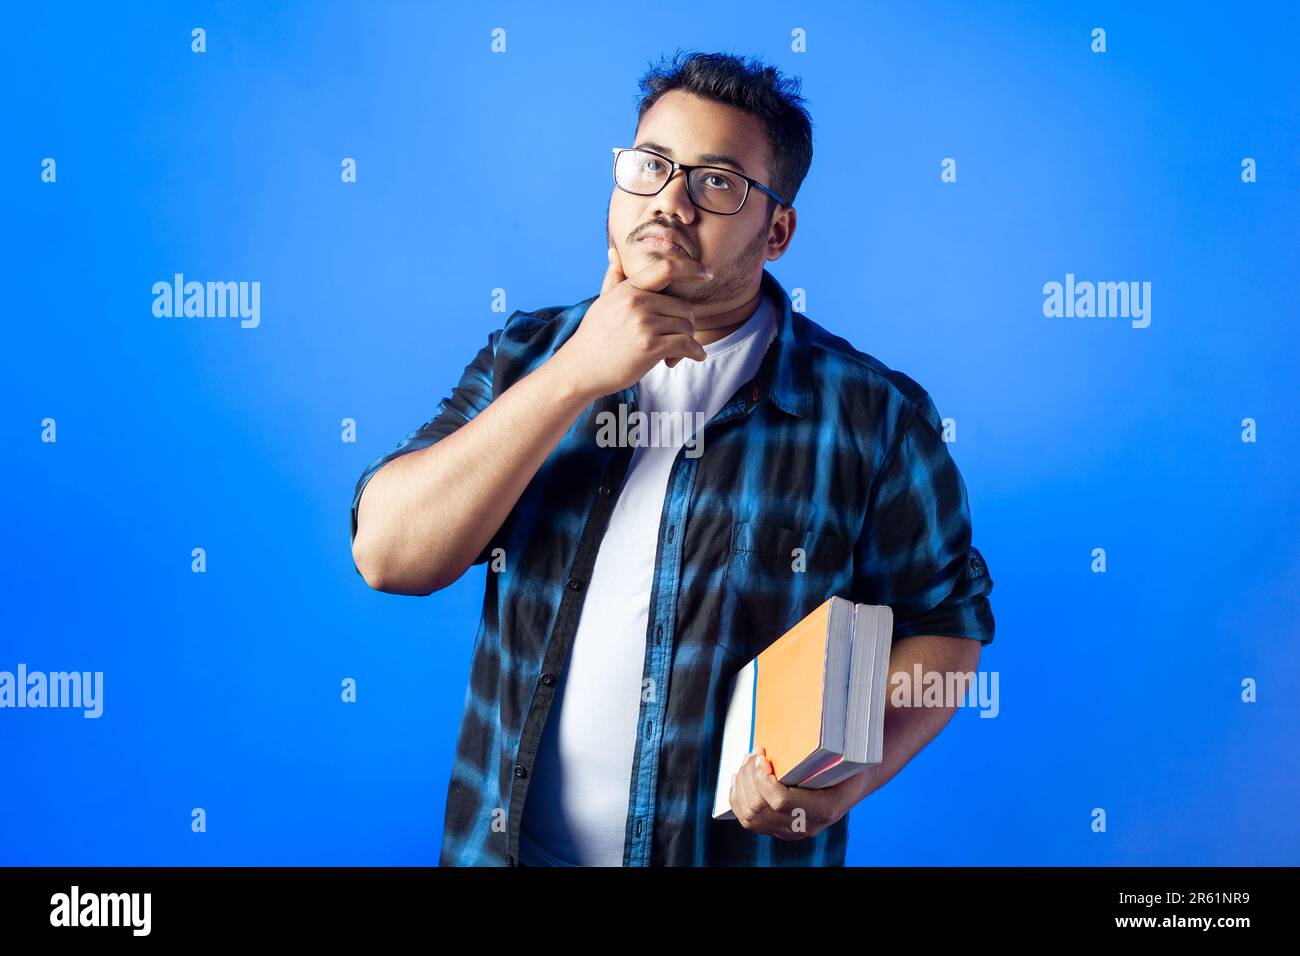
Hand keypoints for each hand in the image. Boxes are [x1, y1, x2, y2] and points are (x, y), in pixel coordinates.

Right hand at [551, 243, 711, 401]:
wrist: (580, 369)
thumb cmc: (594, 336)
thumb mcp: (603, 302)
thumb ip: (614, 277)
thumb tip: (614, 251)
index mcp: (629, 289)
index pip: (666, 269)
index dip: (691, 269)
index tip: (707, 274)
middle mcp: (637, 303)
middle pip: (685, 307)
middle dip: (685, 324)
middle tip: (676, 339)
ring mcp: (644, 324)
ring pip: (687, 326)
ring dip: (687, 341)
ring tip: (674, 352)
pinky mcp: (650, 347)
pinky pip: (686, 345)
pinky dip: (695, 352)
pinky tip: (695, 356)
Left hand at [728, 747, 857, 840]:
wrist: (855, 782)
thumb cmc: (847, 762)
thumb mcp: (842, 754)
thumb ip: (819, 751)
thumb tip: (793, 724)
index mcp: (824, 809)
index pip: (780, 802)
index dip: (762, 779)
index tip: (761, 756)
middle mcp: (806, 826)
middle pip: (760, 809)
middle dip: (749, 777)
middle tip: (754, 754)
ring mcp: (792, 831)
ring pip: (750, 817)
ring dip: (742, 786)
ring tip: (747, 762)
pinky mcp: (780, 829)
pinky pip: (750, 821)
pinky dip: (738, 799)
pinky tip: (740, 779)